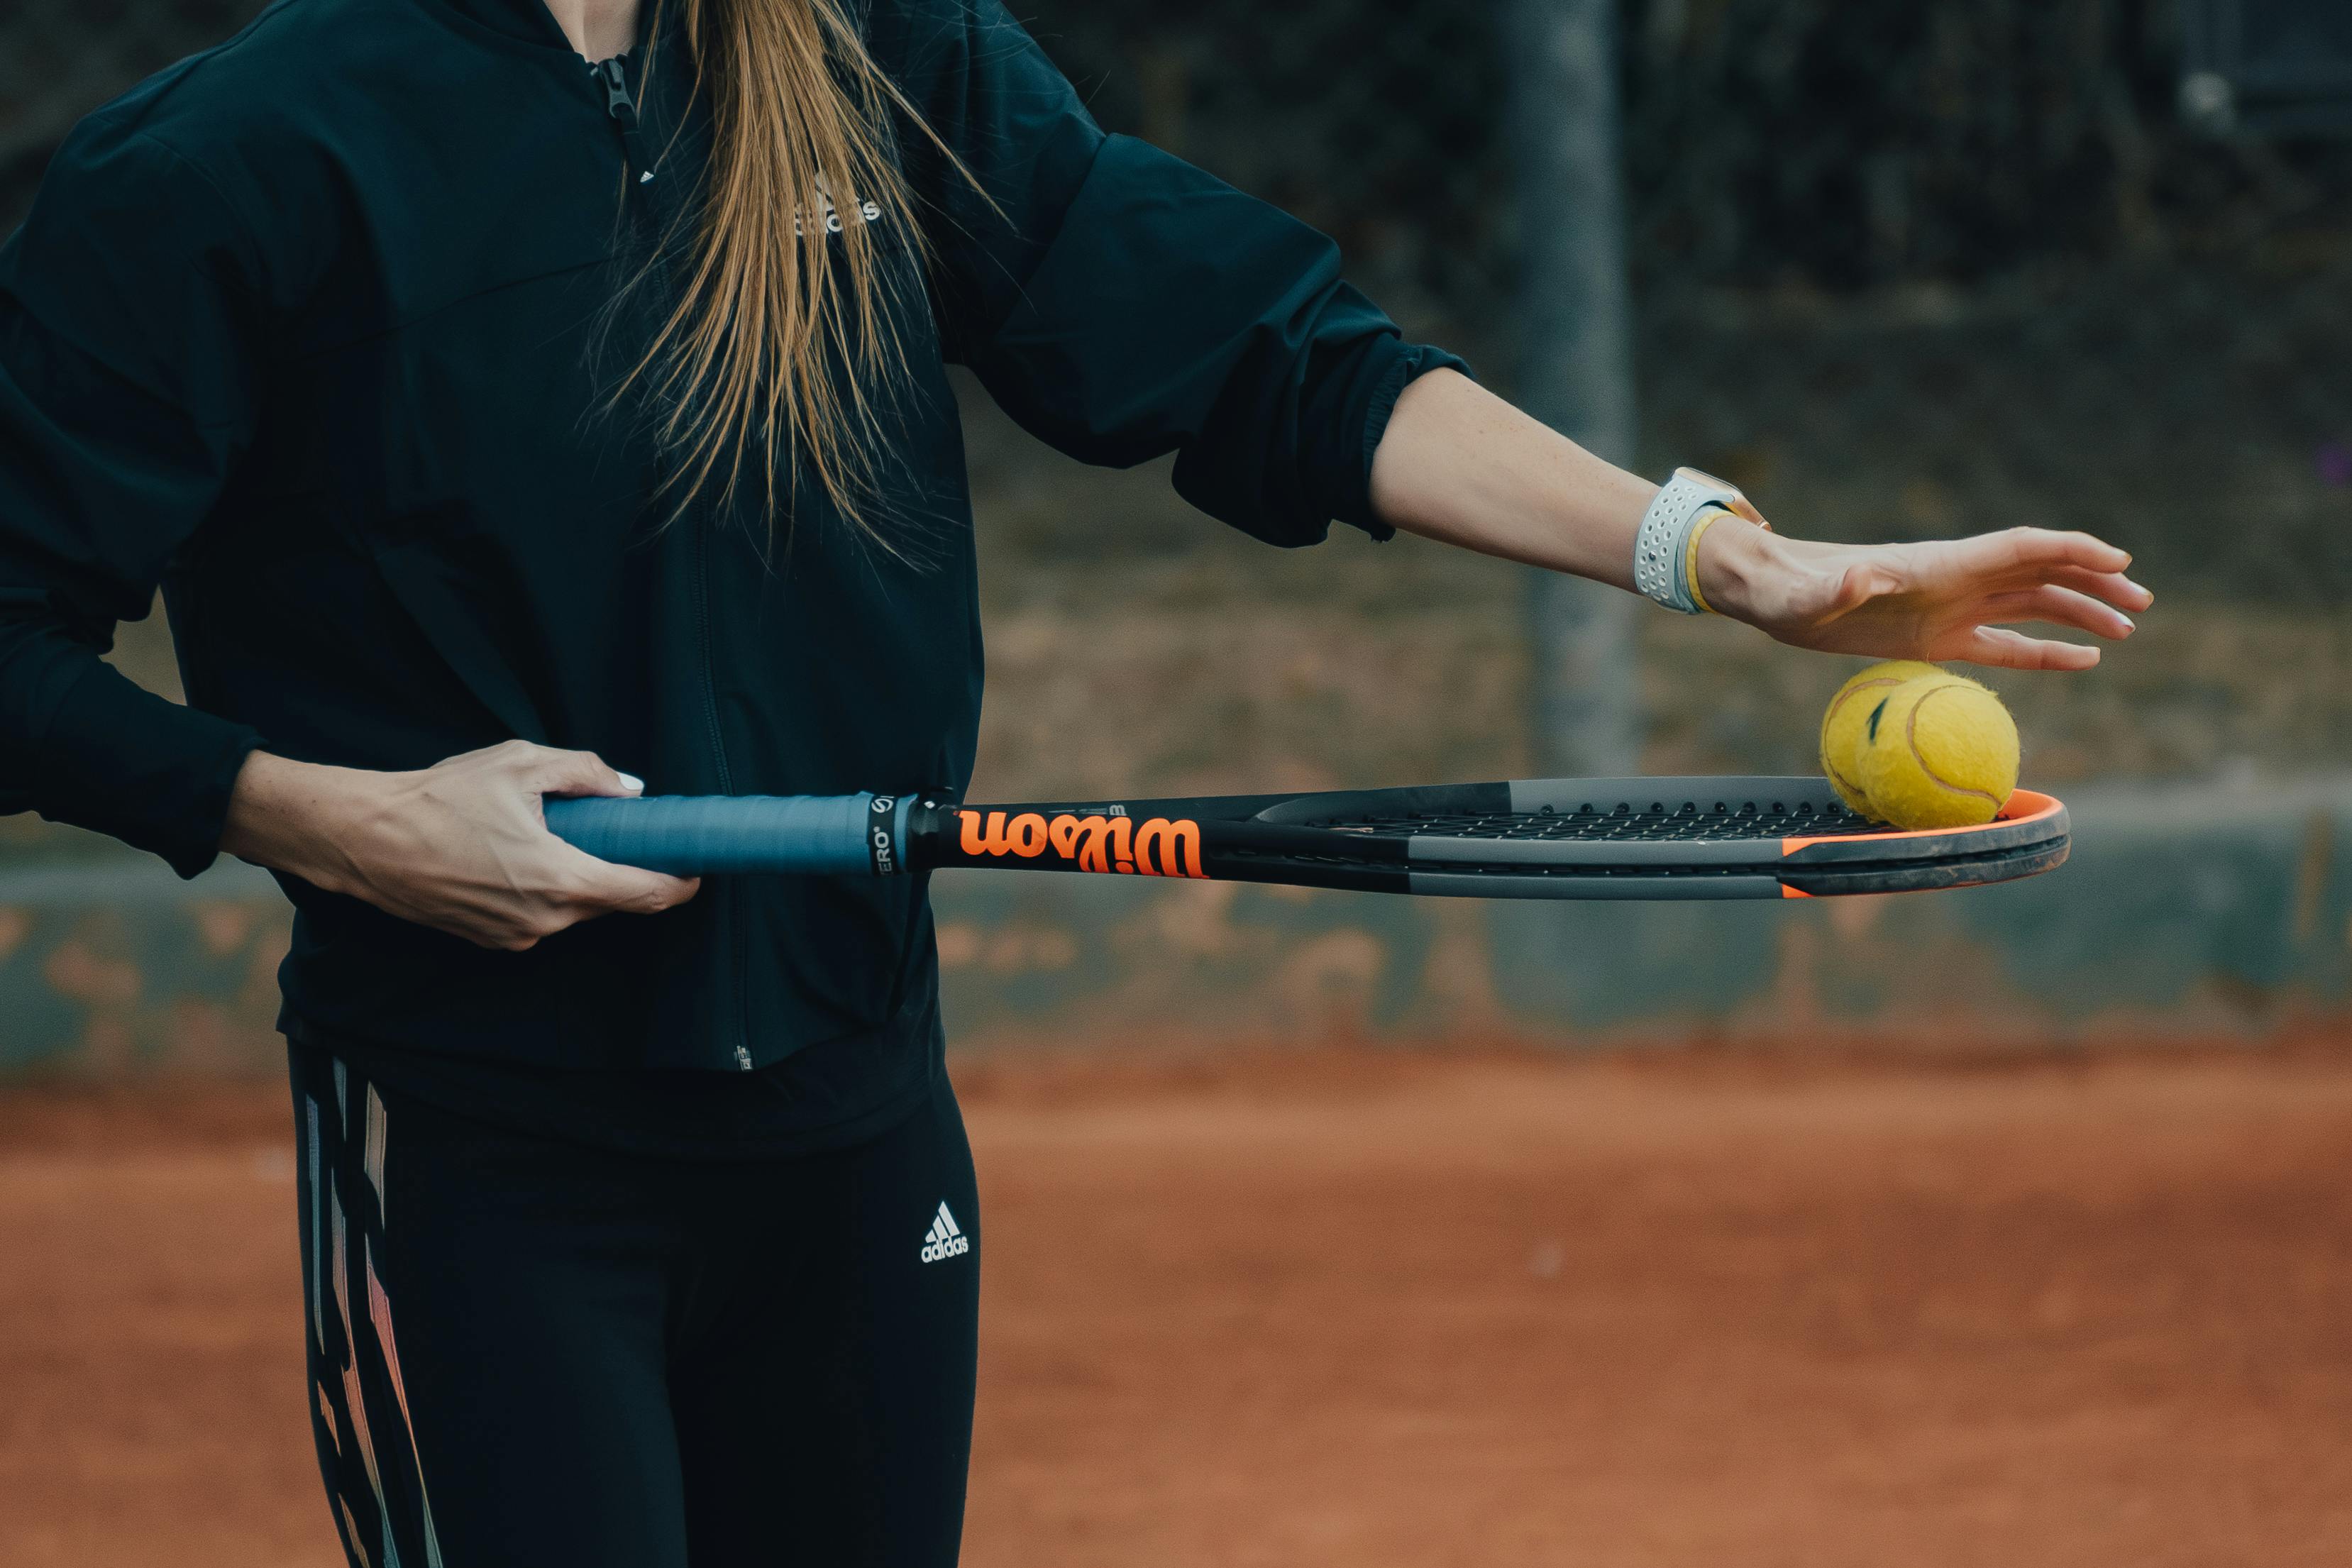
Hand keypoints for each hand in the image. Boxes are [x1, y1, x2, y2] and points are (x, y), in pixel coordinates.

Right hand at [221, 741, 700, 949]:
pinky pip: (540, 916)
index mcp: (563, 881)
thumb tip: (631, 792)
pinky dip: (546, 888)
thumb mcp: (521, 763)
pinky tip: (517, 854)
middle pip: (614, 902)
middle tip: (622, 830)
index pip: (647, 896)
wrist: (363, 839)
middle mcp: (546, 922)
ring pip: (576, 908)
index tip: (695, 864)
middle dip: (625, 867)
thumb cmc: (440, 798)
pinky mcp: (490, 941)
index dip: (681, 881)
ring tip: (551, 832)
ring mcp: (516, 938)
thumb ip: (587, 774)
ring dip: (581, 876)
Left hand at [1700, 522, 2152, 670]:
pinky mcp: (1937, 639)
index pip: (2021, 549)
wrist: (1773, 596)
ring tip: (2127, 631)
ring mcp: (1950, 609)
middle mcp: (1955, 581)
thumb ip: (1837, 588)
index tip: (2118, 561)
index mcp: (1939, 565)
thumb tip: (1853, 580)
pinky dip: (2044, 652)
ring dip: (2079, 616)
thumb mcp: (1812, 595)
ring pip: (2031, 607)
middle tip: (2141, 604)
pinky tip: (2082, 662)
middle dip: (2092, 584)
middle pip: (2040, 575)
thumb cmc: (1791, 591)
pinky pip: (2003, 645)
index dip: (2070, 552)